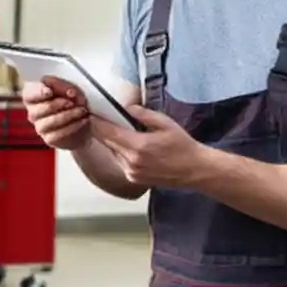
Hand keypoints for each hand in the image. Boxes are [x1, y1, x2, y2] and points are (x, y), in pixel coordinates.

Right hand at [21, 76, 91, 150]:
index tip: (49, 91)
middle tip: (71, 102)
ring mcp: (40, 127)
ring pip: (47, 123)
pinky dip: (72, 127)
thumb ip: (62, 86)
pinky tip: (82, 121)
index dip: (36, 92)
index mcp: (35, 95)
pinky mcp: (50, 139)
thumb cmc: (74, 101)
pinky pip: (57, 134)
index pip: (28, 94)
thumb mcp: (70, 88)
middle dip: (55, 105)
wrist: (86, 122)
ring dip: (67, 115)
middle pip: (36, 110)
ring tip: (81, 111)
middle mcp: (34, 112)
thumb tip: (61, 88)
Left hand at [90, 104, 206, 188]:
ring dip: (112, 142)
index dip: (97, 122)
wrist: (195, 170)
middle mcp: (132, 161)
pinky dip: (120, 152)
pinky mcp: (134, 178)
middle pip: (107, 142)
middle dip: (102, 130)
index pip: (108, 132)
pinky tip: (130, 146)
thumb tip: (127, 108)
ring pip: (112, 152)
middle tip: (101, 118)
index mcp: (139, 146)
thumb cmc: (183, 145)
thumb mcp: (166, 123)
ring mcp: (131, 172)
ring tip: (119, 131)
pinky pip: (120, 161)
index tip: (91, 114)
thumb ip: (144, 115)